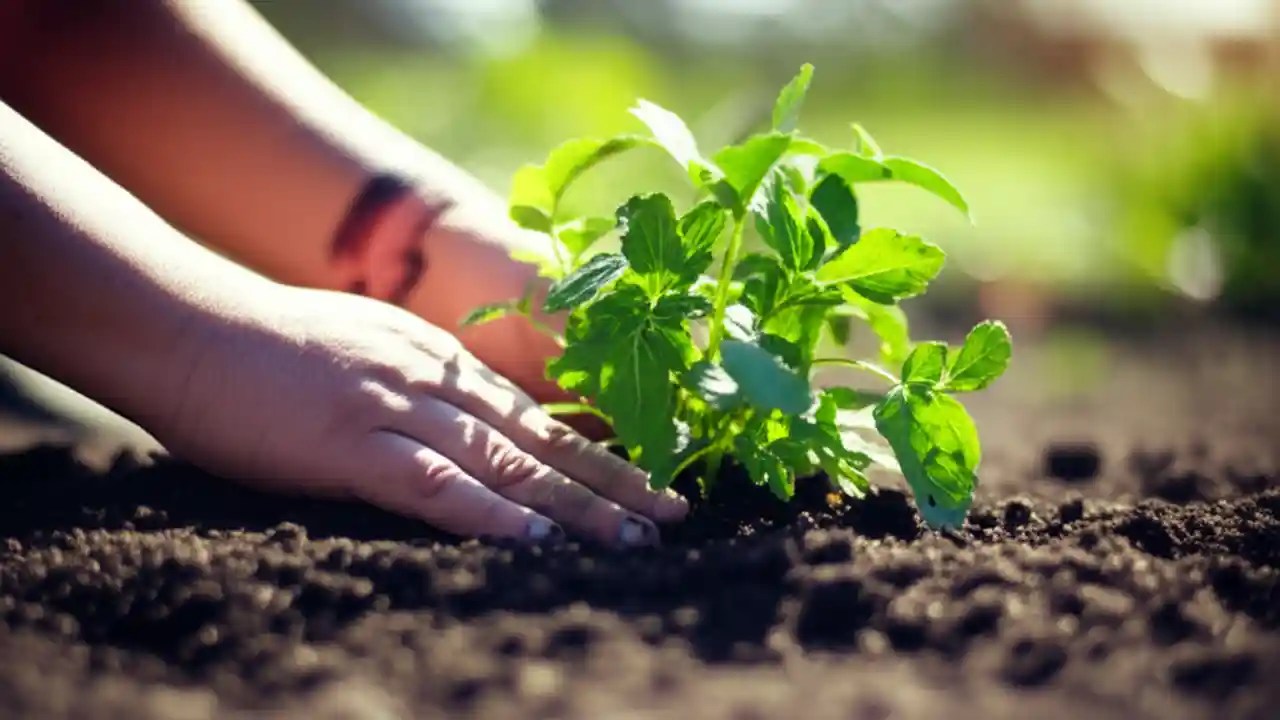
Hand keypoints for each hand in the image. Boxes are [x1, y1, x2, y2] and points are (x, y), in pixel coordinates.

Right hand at [151, 283, 687, 545]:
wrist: (192, 325)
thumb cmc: (273, 348)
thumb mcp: (370, 349)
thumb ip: (421, 382)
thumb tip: (466, 419)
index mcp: (441, 363)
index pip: (537, 414)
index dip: (599, 449)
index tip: (649, 477)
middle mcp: (437, 382)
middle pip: (542, 439)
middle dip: (613, 481)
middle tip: (674, 513)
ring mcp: (399, 409)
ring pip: (507, 461)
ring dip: (575, 505)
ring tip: (632, 537)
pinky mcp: (352, 443)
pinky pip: (433, 483)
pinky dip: (489, 513)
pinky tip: (534, 539)